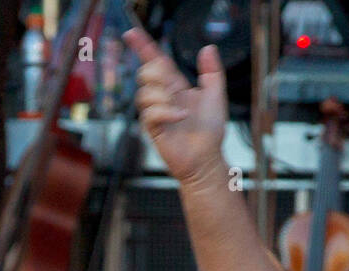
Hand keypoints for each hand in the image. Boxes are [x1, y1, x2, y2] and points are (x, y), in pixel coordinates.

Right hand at [126, 29, 226, 187]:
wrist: (208, 159)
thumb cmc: (211, 131)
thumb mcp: (216, 96)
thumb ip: (213, 71)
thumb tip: (208, 48)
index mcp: (175, 86)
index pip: (155, 61)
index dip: (143, 46)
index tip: (131, 33)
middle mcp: (163, 97)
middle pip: (145, 73)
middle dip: (157, 75)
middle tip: (174, 89)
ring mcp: (156, 113)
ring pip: (145, 93)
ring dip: (163, 98)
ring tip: (182, 111)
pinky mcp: (154, 129)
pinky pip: (150, 113)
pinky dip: (165, 112)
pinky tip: (180, 118)